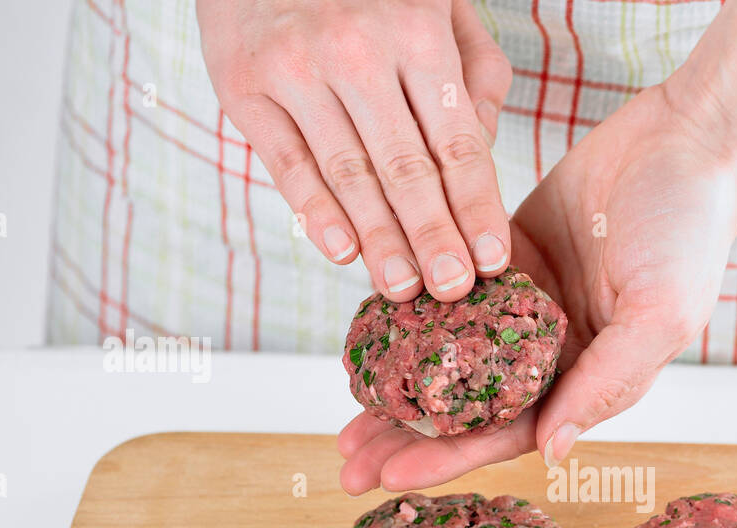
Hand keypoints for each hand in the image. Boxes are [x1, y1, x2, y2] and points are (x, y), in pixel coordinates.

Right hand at [197, 0, 511, 300]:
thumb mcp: (438, 2)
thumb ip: (473, 70)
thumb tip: (483, 148)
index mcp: (416, 32)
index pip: (456, 141)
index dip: (476, 206)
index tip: (492, 259)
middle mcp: (357, 51)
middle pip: (405, 168)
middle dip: (434, 237)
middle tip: (453, 290)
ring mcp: (296, 69)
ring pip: (348, 174)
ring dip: (379, 241)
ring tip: (404, 288)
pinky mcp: (244, 85)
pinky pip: (287, 162)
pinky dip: (315, 212)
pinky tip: (343, 251)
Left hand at [338, 84, 736, 491]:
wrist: (685, 140)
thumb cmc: (688, 232)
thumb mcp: (659, 315)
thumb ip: (607, 382)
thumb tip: (550, 451)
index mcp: (587, 380)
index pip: (509, 431)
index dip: (449, 456)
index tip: (392, 475)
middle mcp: (550, 353)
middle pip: (466, 407)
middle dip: (407, 439)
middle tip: (347, 466)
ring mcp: (523, 307)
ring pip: (447, 358)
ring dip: (398, 388)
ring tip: (344, 412)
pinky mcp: (503, 257)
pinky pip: (446, 294)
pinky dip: (406, 315)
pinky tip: (365, 333)